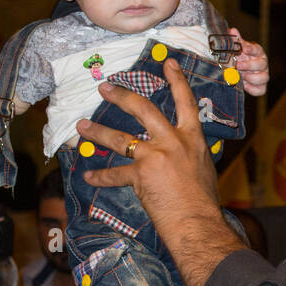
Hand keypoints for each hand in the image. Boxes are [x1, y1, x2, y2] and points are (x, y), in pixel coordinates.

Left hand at [78, 63, 226, 234]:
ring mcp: (155, 157)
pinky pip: (115, 174)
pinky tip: (89, 176)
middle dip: (121, 96)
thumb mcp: (203, 168)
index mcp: (193, 138)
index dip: (177, 80)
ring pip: (120, 138)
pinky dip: (100, 177)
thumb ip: (189, 153)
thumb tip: (180, 149)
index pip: (186, 102)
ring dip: (97, 131)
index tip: (167, 63)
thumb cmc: (204, 201)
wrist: (197, 222)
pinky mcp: (140, 175)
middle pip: (144, 109)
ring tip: (82, 126)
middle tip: (104, 87)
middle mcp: (173, 142)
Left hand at [229, 27, 268, 96]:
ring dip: (252, 78)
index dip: (251, 49)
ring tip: (241, 76)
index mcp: (257, 52)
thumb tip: (232, 31)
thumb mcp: (237, 49)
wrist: (239, 72)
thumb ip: (235, 41)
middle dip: (249, 65)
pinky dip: (253, 89)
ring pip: (264, 78)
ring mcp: (263, 75)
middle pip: (261, 64)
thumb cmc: (239, 58)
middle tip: (237, 66)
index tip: (243, 49)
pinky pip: (261, 90)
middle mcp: (262, 64)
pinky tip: (244, 85)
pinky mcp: (261, 87)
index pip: (257, 49)